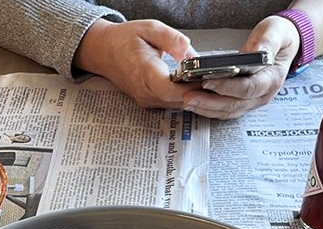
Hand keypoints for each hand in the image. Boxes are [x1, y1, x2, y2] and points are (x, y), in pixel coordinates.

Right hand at [74, 19, 200, 108]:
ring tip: (209, 81)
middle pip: (178, 100)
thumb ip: (172, 39)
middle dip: (198, 92)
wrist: (105, 53)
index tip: (205, 79)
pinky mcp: (149, 103)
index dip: (189, 88)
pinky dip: (185, 96)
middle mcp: (145, 91)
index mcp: (144, 71)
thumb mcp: (149, 28)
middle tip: (217, 80)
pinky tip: (194, 85)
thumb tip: (190, 50)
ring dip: (193, 96)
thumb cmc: (125, 39)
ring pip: (177, 105)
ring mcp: (147, 100)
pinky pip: (171, 104)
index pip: (169, 89)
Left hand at [182, 16, 299, 119]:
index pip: (247, 88)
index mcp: (271, 80)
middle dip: (209, 102)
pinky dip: (208, 108)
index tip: (207, 81)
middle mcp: (261, 96)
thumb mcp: (275, 32)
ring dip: (205, 108)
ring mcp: (251, 102)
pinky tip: (194, 103)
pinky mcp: (242, 103)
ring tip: (186, 101)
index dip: (226, 87)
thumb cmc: (277, 38)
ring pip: (226, 111)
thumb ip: (267, 43)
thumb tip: (258, 53)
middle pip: (233, 104)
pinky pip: (223, 110)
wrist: (282, 46)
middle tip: (188, 97)